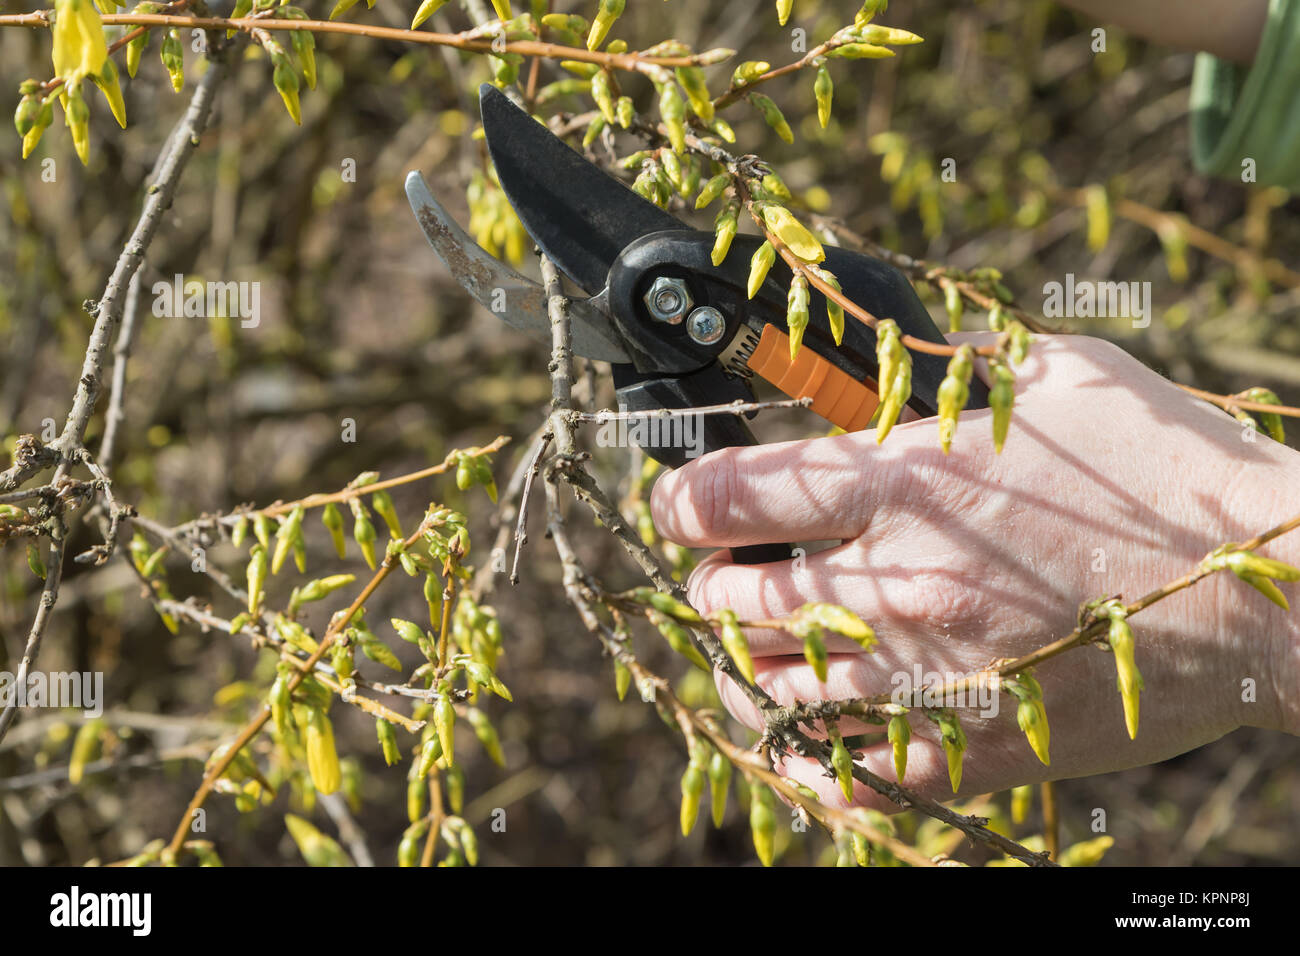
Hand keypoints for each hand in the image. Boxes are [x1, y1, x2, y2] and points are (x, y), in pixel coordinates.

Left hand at [651, 333, 1299, 809]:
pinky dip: (802, 751)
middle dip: (711, 579)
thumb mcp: (1060, 377)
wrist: (1270, 588)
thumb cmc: (1169, 469)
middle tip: (729, 568)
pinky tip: (801, 731)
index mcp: (907, 477)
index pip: (728, 495)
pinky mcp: (970, 741)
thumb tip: (898, 364)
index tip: (677, 505)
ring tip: (754, 640)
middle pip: (729, 594)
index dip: (678, 501)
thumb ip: (958, 371)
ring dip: (743, 657)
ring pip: (768, 682)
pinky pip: (844, 769)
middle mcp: (898, 576)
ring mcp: (929, 670)